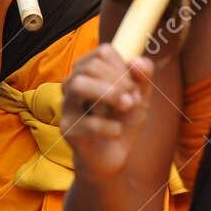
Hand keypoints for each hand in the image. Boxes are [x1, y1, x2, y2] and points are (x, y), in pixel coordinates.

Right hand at [61, 45, 153, 176]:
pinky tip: (117, 131)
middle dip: (119, 81)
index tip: (134, 87)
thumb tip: (136, 60)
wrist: (110, 157)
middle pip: (90, 66)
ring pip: (78, 84)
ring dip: (109, 93)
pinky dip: (109, 126)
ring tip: (127, 107)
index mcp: (88, 72)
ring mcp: (67, 107)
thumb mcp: (140, 98)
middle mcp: (72, 84)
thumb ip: (143, 78)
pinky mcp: (68, 130)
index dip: (123, 66)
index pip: (102, 52)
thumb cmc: (122, 122)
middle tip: (133, 100)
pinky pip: (87, 122)